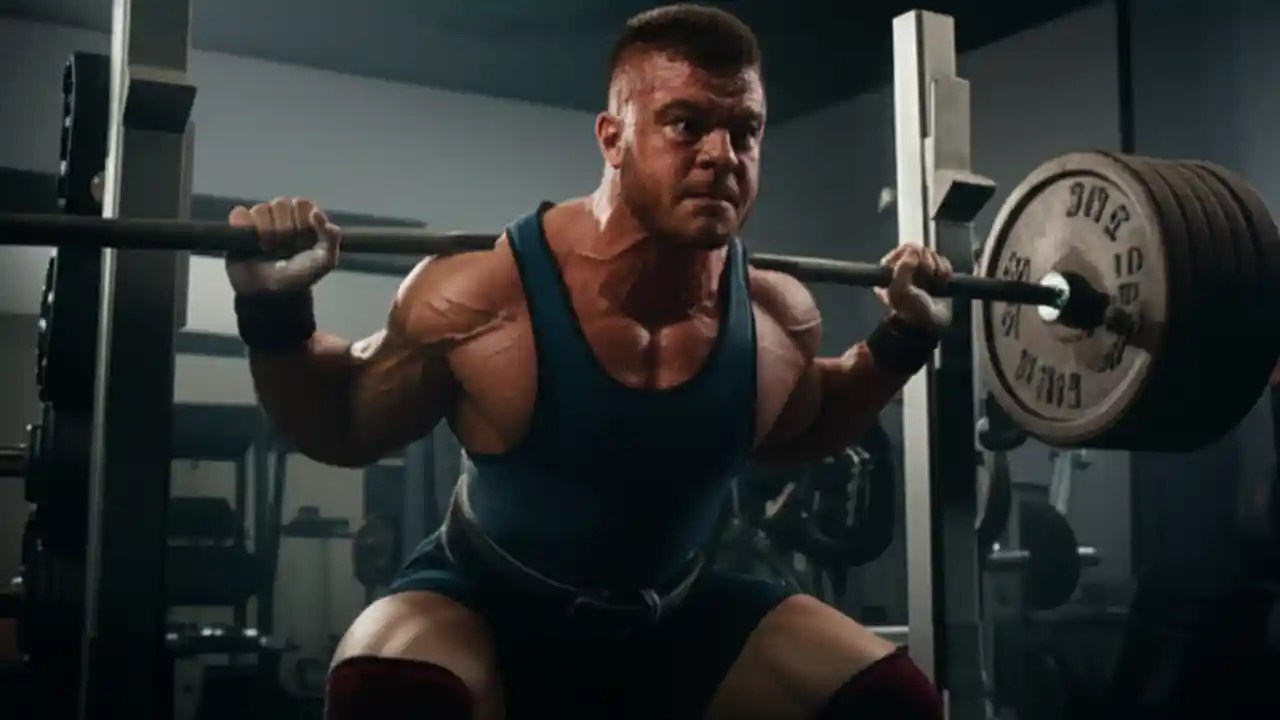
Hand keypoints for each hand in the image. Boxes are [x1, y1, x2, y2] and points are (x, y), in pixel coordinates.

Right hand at [225, 197, 341, 294]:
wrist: (271, 295)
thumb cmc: (299, 276)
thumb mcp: (325, 261)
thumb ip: (331, 237)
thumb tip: (316, 212)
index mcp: (304, 218)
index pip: (302, 204)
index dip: (302, 221)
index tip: (302, 239)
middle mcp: (282, 215)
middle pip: (281, 204)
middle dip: (284, 228)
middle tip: (284, 248)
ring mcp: (260, 219)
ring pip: (261, 209)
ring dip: (265, 232)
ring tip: (267, 250)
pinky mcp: (239, 226)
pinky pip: (240, 214)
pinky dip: (245, 226)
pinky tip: (252, 242)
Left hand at [875, 244, 952, 330]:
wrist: (929, 325)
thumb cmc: (911, 311)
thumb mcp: (901, 292)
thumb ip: (902, 270)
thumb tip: (913, 252)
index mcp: (890, 269)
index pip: (907, 248)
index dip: (917, 255)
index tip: (920, 268)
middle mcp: (903, 267)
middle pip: (922, 250)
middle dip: (929, 263)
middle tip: (929, 277)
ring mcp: (919, 270)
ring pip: (934, 255)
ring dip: (938, 269)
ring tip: (935, 284)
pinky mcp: (934, 274)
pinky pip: (943, 263)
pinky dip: (945, 272)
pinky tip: (942, 283)